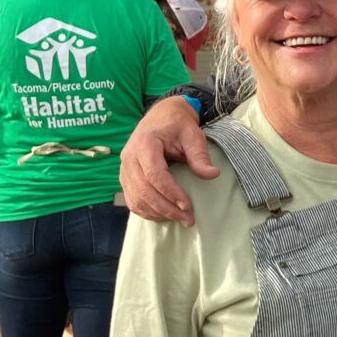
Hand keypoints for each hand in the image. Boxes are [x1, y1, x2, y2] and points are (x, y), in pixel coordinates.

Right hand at [119, 97, 218, 224]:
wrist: (161, 117)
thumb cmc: (177, 125)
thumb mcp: (193, 135)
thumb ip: (200, 155)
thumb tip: (212, 175)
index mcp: (144, 143)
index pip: (154, 174)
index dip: (171, 193)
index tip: (188, 206)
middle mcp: (129, 156)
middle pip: (144, 190)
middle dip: (166, 208)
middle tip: (188, 219)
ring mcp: (124, 168)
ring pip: (136, 198)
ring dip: (157, 213)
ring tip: (179, 219)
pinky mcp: (125, 177)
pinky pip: (132, 200)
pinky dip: (146, 211)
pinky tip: (164, 216)